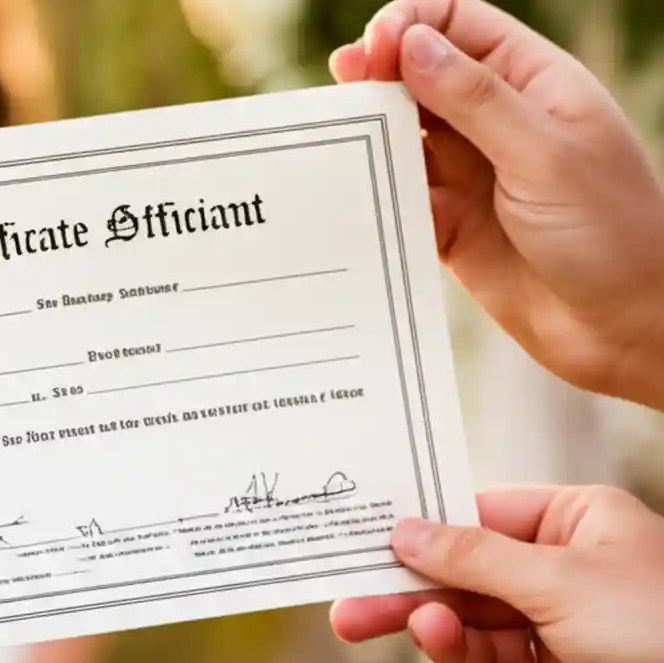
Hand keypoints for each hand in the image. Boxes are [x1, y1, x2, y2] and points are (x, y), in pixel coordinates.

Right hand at [329, 0, 663, 410]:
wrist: (626, 330)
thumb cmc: (612, 233)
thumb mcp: (544, 153)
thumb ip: (474, 99)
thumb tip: (411, 42)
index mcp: (533, 84)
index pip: (460, 25)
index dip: (412, 24)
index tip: (375, 46)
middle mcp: (497, 122)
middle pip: (421, 76)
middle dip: (378, 74)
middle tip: (343, 83)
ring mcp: (471, 174)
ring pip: (402, 135)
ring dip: (370, 133)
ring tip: (337, 139)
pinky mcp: (448, 226)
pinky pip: (397, 197)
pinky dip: (372, 191)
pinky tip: (351, 191)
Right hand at [332, 486, 663, 662]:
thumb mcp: (562, 581)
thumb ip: (474, 557)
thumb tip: (406, 530)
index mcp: (573, 526)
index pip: (475, 521)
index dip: (419, 537)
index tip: (363, 550)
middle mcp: (564, 578)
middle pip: (464, 586)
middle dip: (413, 604)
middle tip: (351, 617)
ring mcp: (564, 639)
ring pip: (476, 642)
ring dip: (454, 649)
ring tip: (438, 641)